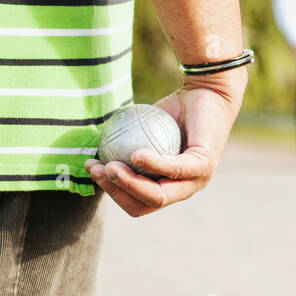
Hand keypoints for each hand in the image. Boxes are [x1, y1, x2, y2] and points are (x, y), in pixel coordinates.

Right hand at [83, 69, 245, 216]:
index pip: (135, 201)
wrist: (205, 89)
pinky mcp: (205, 164)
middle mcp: (184, 189)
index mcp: (168, 186)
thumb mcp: (142, 131)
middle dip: (117, 192)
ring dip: (130, 184)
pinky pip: (175, 168)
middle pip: (144, 205)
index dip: (111, 190)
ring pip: (159, 195)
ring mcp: (197, 179)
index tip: (92, 167)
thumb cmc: (173, 110)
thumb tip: (90, 155)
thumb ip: (122, 147)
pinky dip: (154, 164)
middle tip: (99, 170)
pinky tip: (136, 155)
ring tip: (111, 167)